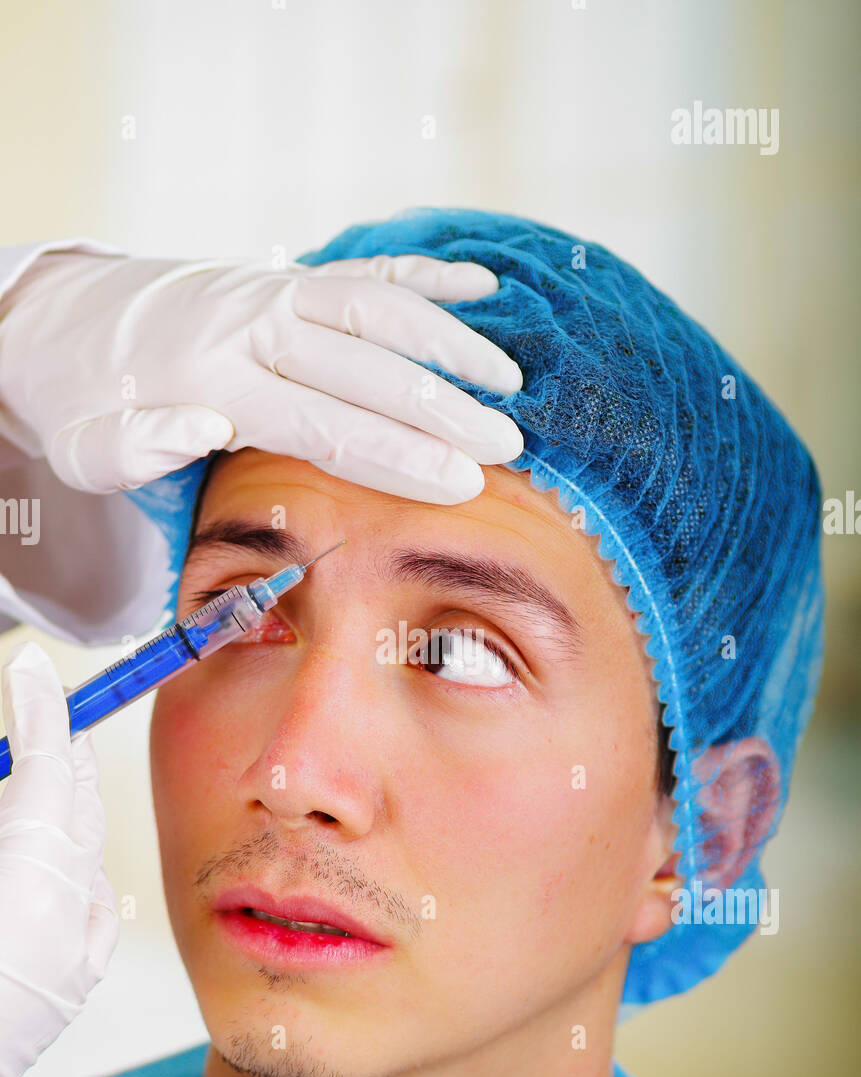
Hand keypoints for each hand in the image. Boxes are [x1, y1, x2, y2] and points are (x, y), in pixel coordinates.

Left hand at [0, 249, 522, 504]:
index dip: (400, 456)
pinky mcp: (287, 277)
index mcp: (215, 381)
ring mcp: (275, 292)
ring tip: (507, 382)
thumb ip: (136, 444)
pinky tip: (482, 285)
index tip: (461, 482)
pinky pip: (365, 270)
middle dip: (446, 410)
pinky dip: (426, 275)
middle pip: (368, 369)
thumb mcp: (86, 448)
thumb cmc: (88, 404)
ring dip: (450, 342)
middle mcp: (254, 327)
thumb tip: (202, 425)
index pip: (326, 424)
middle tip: (509, 444)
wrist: (70, 322)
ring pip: (379, 309)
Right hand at [0, 642, 118, 1076]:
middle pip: (77, 796)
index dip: (40, 707)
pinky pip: (92, 900)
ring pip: (87, 845)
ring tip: (43, 777)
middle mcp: (66, 904)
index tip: (34, 670)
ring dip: (65, 805)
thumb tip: (8, 772)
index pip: (48, 762)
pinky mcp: (79, 977)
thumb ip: (2, 799)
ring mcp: (79, 943)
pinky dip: (74, 868)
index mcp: (29, 872)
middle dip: (62, 750)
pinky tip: (56, 858)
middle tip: (42, 711)